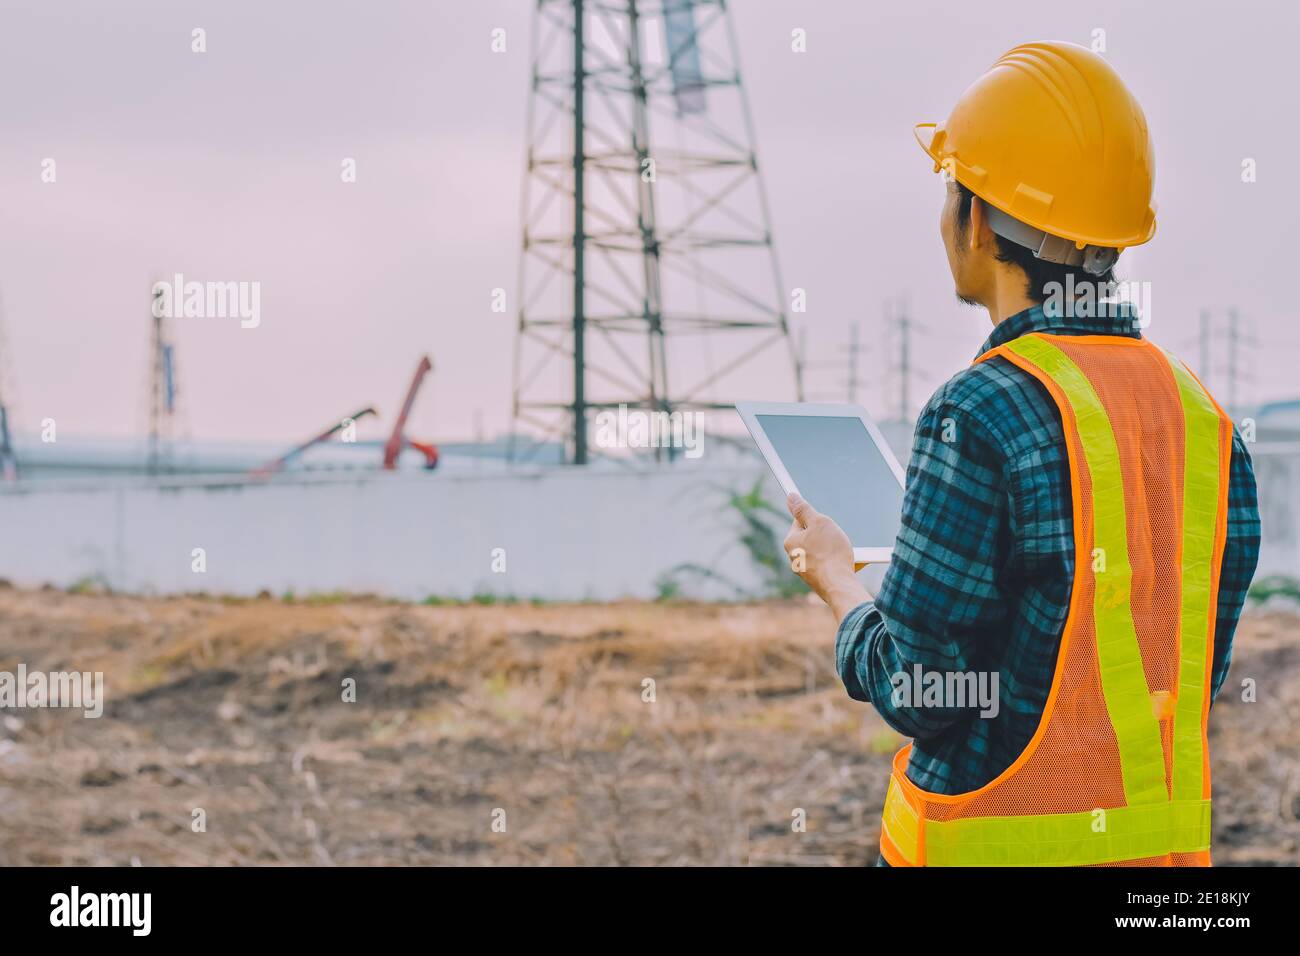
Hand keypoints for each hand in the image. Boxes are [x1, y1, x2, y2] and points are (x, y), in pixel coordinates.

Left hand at [783, 492, 872, 620]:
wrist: (840, 585)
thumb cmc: (830, 552)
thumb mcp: (819, 522)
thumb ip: (804, 509)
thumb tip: (791, 496)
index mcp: (791, 542)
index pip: (799, 521)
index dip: (815, 518)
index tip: (825, 522)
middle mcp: (794, 558)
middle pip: (811, 537)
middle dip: (826, 535)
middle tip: (836, 538)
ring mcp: (806, 571)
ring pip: (821, 552)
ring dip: (833, 549)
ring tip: (843, 551)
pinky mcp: (818, 581)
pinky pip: (828, 565)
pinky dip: (837, 562)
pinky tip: (847, 563)